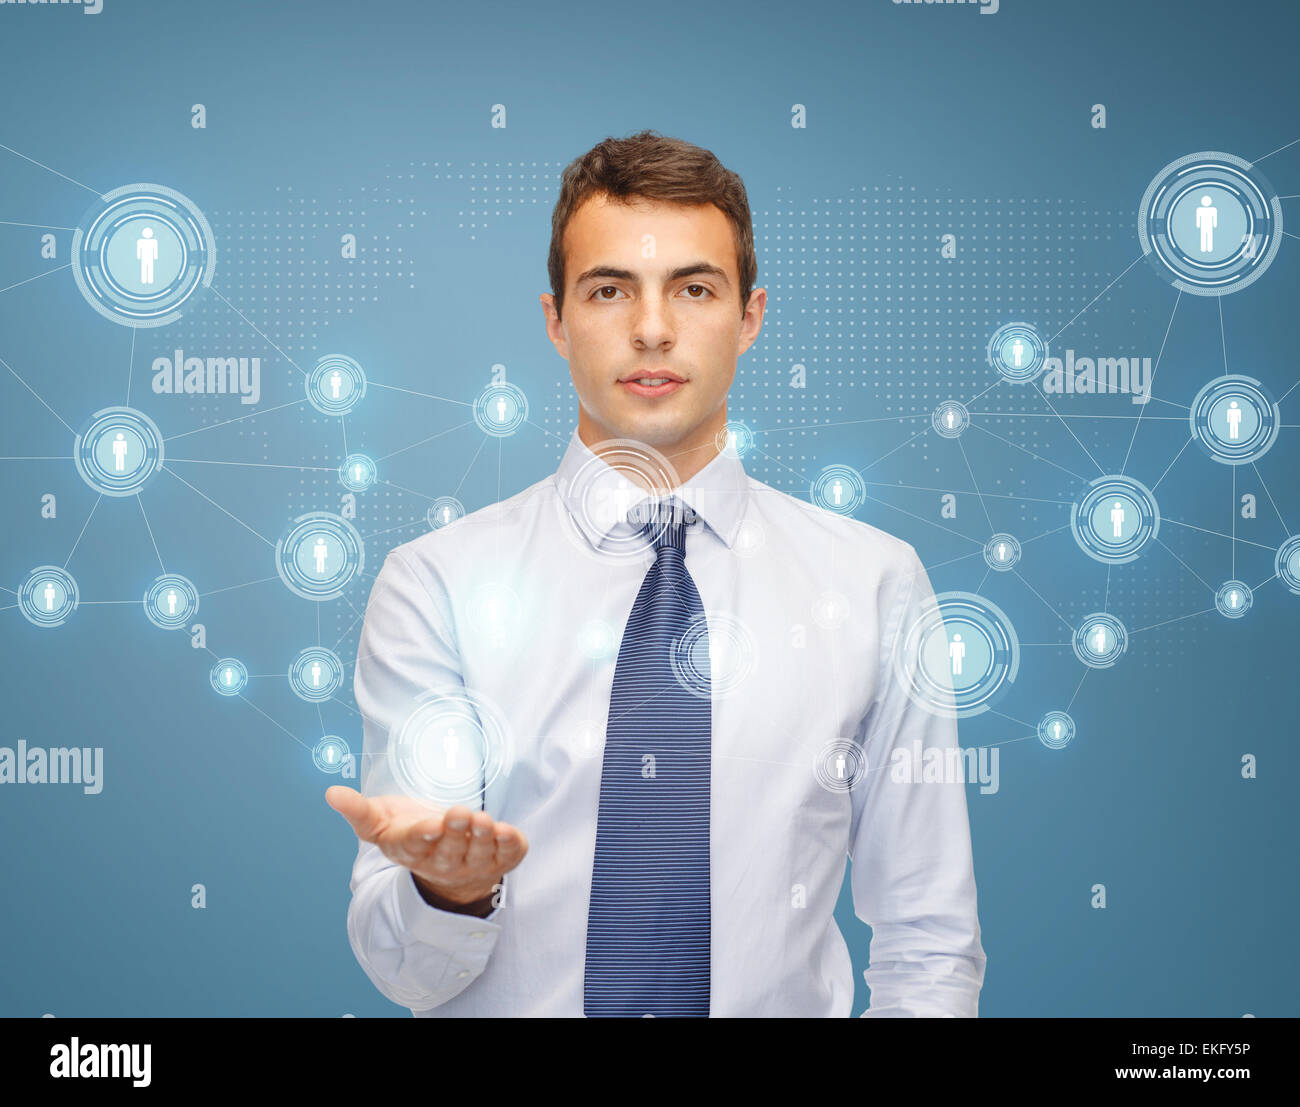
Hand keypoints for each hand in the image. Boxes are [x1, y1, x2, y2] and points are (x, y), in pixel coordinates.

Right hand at [326, 787, 527, 914]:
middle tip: (461, 813)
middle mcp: (443, 861)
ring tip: (484, 821)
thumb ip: (358, 810)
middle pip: (450, 850)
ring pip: (480, 854)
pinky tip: (509, 832)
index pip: (416, 845)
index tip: (429, 826)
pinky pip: (508, 856)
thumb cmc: (411, 834)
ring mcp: (473, 863)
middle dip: (456, 833)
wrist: (447, 866)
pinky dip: (510, 845)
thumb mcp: (381, 822)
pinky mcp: (500, 860)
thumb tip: (331, 793)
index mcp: (412, 849)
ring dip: (484, 838)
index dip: (423, 836)